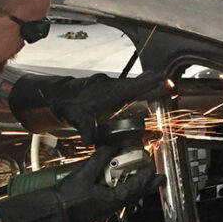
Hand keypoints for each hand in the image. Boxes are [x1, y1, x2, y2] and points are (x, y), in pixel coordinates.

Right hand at [0, 145, 162, 221]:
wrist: (52, 214)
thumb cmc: (67, 200)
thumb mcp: (84, 174)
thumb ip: (99, 159)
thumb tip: (111, 147)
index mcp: (113, 199)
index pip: (137, 186)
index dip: (146, 176)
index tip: (152, 166)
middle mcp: (112, 206)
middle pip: (135, 195)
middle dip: (148, 186)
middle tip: (160, 180)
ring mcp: (104, 210)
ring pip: (125, 197)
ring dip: (134, 186)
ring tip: (140, 179)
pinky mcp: (95, 210)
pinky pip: (114, 199)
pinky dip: (119, 189)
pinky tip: (114, 184)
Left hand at [10, 72, 170, 142]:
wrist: (52, 95)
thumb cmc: (66, 103)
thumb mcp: (76, 118)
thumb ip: (86, 128)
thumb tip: (91, 139)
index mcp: (109, 92)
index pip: (135, 87)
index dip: (151, 85)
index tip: (166, 82)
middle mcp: (111, 87)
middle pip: (137, 83)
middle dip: (153, 83)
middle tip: (169, 83)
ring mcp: (108, 87)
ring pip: (131, 85)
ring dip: (145, 86)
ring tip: (159, 86)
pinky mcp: (104, 90)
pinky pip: (123, 88)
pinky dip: (134, 89)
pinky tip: (137, 94)